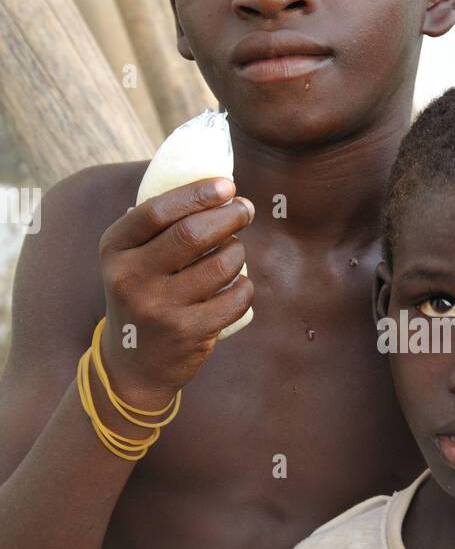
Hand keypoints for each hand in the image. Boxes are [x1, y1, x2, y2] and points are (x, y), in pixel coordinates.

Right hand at [97, 178, 254, 408]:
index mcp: (114, 249)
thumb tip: (214, 184)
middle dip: (229, 216)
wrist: (133, 364)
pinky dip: (244, 287)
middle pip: (192, 234)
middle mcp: (130, 278)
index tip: (227, 185)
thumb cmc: (142, 294)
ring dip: (238, 252)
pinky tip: (238, 286)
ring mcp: (158, 308)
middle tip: (245, 209)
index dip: (197, 194)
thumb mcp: (131, 259)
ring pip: (221, 264)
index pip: (157, 210)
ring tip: (235, 252)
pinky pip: (235, 298)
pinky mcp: (187, 333)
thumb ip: (158, 224)